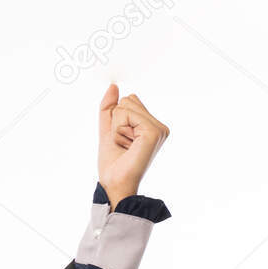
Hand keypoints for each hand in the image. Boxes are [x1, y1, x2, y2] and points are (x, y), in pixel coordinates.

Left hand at [96, 85, 168, 206]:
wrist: (114, 182)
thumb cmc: (113, 163)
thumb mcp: (108, 129)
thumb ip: (109, 108)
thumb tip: (113, 86)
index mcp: (153, 125)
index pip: (130, 100)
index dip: (117, 119)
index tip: (122, 140)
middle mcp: (160, 126)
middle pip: (129, 100)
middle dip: (117, 121)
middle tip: (123, 143)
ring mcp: (159, 129)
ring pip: (126, 105)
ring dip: (117, 126)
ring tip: (125, 145)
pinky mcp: (153, 132)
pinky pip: (126, 113)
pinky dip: (119, 129)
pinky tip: (127, 145)